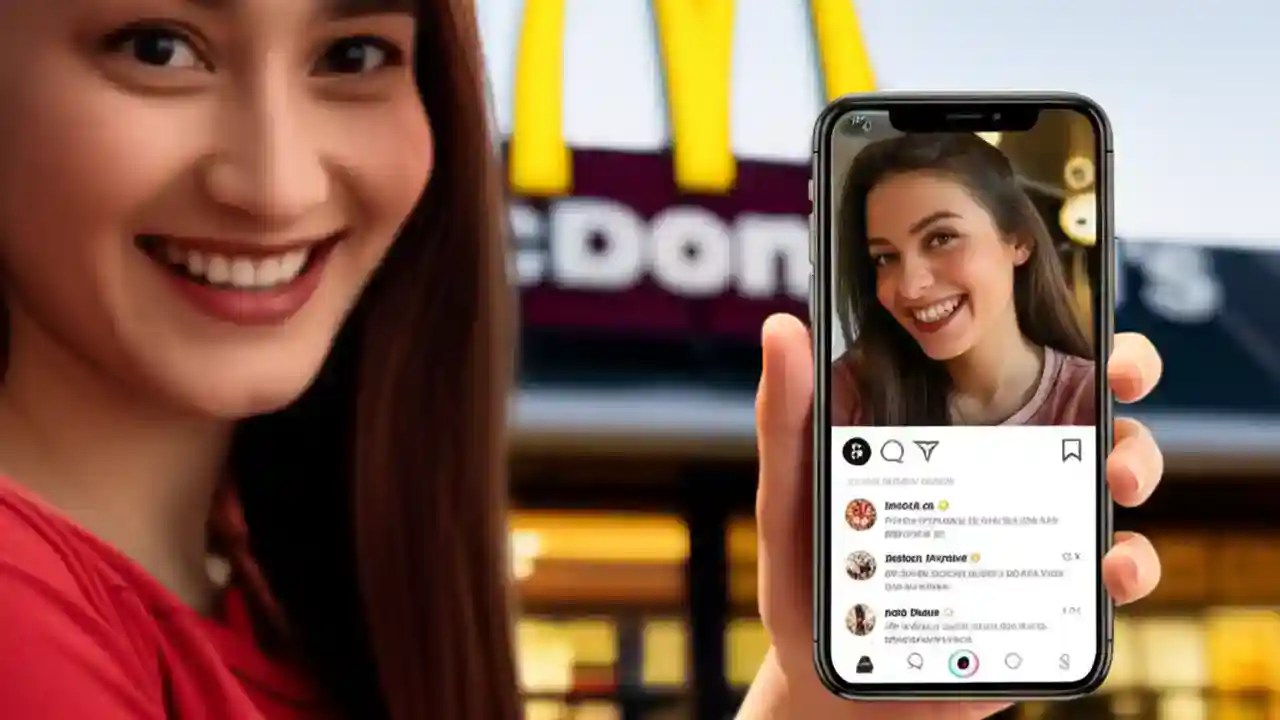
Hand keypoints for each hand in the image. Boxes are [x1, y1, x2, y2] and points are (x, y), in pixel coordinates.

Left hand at [740, 314, 1163, 719]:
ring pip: (1110, 482)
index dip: (1064, 334)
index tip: (1096, 333)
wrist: (831, 685)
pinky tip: (1112, 566)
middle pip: (1084, 413)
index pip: (1012, 360)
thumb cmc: (808, 576)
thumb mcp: (792, 494)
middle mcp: (998, 468)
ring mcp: (1027, 528)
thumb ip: (788, 418)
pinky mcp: (1046, 594)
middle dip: (1125, 389)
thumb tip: (781, 328)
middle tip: (1123, 391)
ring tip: (1118, 484)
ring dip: (1136, 465)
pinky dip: (1129, 565)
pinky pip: (1105, 574)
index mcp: (945, 427)